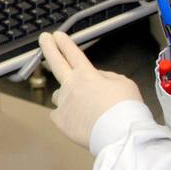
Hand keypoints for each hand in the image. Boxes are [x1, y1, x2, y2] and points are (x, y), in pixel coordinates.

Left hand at [39, 31, 143, 149]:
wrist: (119, 134)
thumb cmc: (126, 108)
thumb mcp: (124, 83)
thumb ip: (106, 77)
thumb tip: (96, 78)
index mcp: (87, 74)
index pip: (73, 53)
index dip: (64, 43)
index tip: (57, 35)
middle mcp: (71, 85)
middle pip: (56, 63)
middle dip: (49, 48)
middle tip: (44, 39)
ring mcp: (63, 103)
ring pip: (58, 95)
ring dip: (66, 95)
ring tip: (81, 106)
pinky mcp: (60, 120)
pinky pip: (59, 114)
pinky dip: (66, 115)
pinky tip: (77, 120)